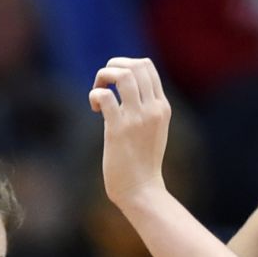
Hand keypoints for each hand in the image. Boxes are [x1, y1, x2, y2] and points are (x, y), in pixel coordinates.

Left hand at [90, 57, 169, 213]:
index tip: (115, 84)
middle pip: (135, 65)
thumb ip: (145, 110)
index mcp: (162, 107)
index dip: (125, 65)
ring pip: (122, 74)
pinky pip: (105, 96)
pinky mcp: (118, 130)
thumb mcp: (153, 131)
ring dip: (103, 76)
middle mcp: (152, 109)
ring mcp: (137, 119)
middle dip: (113, 66)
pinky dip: (95, 95)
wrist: (142, 191)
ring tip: (98, 94)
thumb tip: (123, 93)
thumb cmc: (143, 164)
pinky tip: (95, 109)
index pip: (147, 66)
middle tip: (104, 85)